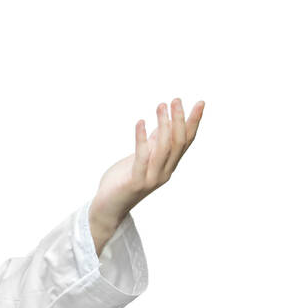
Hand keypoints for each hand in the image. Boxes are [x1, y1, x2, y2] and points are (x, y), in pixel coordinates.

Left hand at [88, 97, 204, 253]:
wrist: (107, 208)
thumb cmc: (122, 181)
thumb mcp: (140, 158)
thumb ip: (152, 144)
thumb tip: (163, 124)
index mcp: (168, 166)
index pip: (186, 142)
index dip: (193, 122)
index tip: (200, 103)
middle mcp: (164, 172)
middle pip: (178, 142)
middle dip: (179, 120)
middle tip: (177, 100)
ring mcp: (152, 178)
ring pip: (164, 148)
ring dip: (164, 124)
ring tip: (161, 106)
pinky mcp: (136, 181)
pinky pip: (142, 157)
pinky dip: (141, 138)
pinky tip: (140, 122)